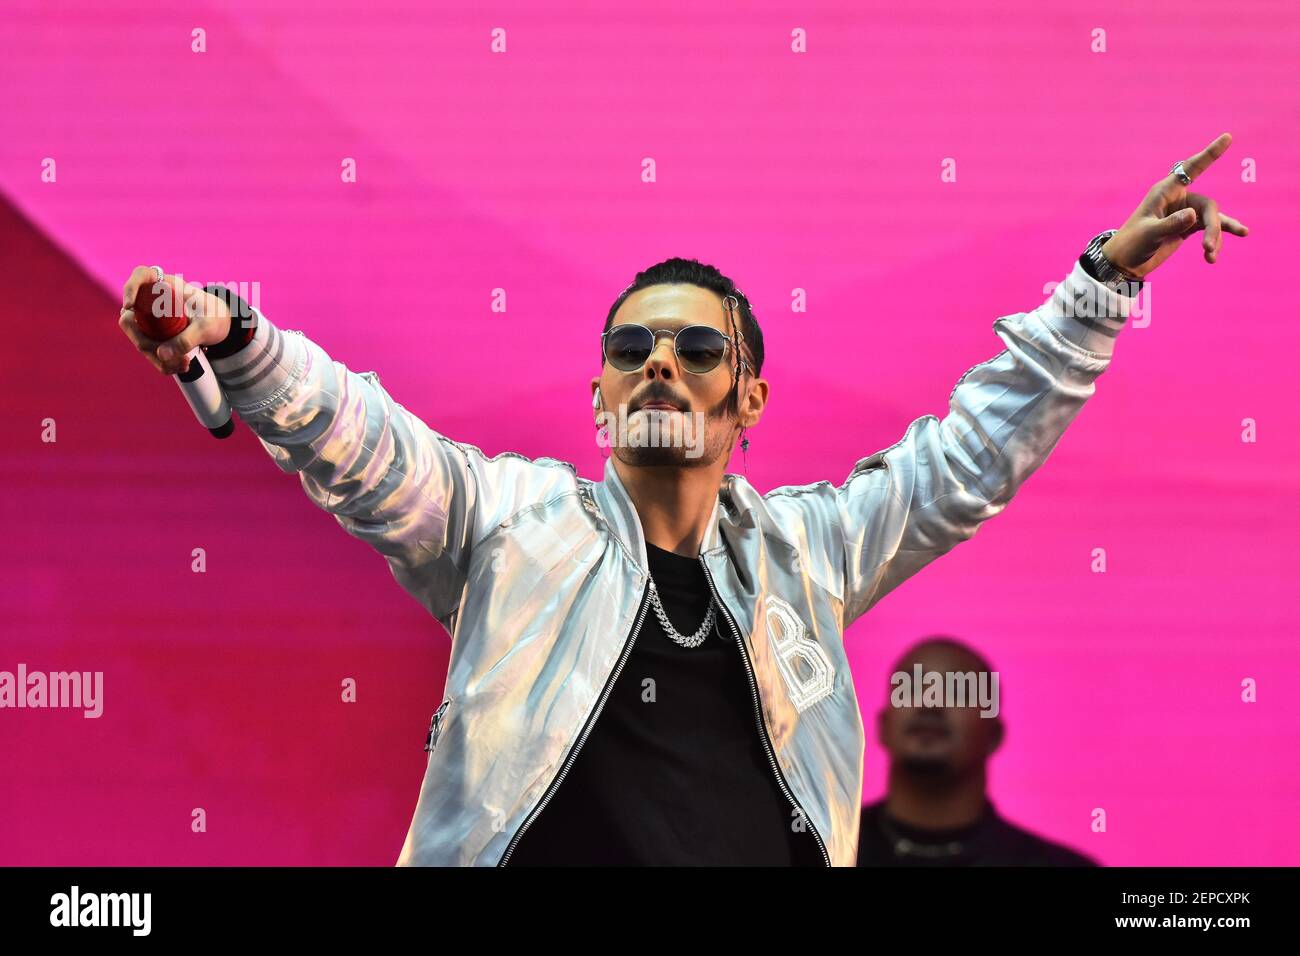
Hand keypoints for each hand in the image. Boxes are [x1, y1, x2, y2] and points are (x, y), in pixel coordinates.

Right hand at [117, 266, 231, 374]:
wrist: (222, 325)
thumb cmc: (215, 316)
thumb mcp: (205, 328)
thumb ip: (187, 340)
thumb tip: (161, 355)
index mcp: (167, 286)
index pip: (141, 275)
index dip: (130, 288)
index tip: (130, 305)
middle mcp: (154, 299)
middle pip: (131, 317)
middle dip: (145, 343)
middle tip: (168, 356)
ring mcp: (150, 317)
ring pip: (139, 337)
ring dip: (156, 357)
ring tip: (184, 364)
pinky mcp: (153, 333)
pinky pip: (148, 348)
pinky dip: (161, 361)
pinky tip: (181, 365)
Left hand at [1100, 133, 1249, 278]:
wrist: (1124, 263)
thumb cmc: (1131, 244)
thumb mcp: (1149, 234)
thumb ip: (1170, 224)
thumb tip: (1193, 215)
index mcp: (1166, 191)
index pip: (1191, 168)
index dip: (1210, 153)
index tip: (1227, 137)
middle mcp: (1178, 198)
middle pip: (1208, 206)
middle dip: (1211, 227)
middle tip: (1207, 247)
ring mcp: (1184, 213)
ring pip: (1212, 219)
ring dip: (1215, 237)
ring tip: (1211, 256)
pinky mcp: (1188, 228)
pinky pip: (1208, 231)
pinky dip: (1213, 242)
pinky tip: (1212, 257)